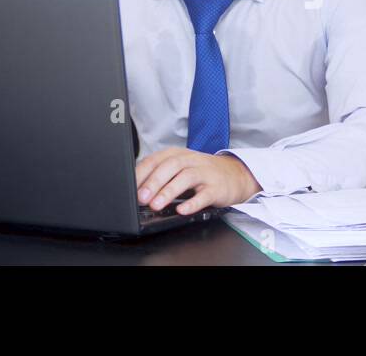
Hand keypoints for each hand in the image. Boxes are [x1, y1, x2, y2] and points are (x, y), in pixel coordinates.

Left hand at [135, 147, 262, 214]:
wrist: (235, 174)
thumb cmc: (202, 173)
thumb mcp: (180, 168)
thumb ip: (161, 174)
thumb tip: (137, 189)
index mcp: (178, 154)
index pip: (156, 159)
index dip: (142, 173)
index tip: (130, 187)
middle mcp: (191, 161)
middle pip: (171, 166)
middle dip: (154, 181)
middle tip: (141, 197)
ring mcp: (206, 173)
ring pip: (186, 178)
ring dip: (169, 191)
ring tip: (156, 205)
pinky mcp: (217, 188)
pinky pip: (204, 195)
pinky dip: (192, 203)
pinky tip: (182, 210)